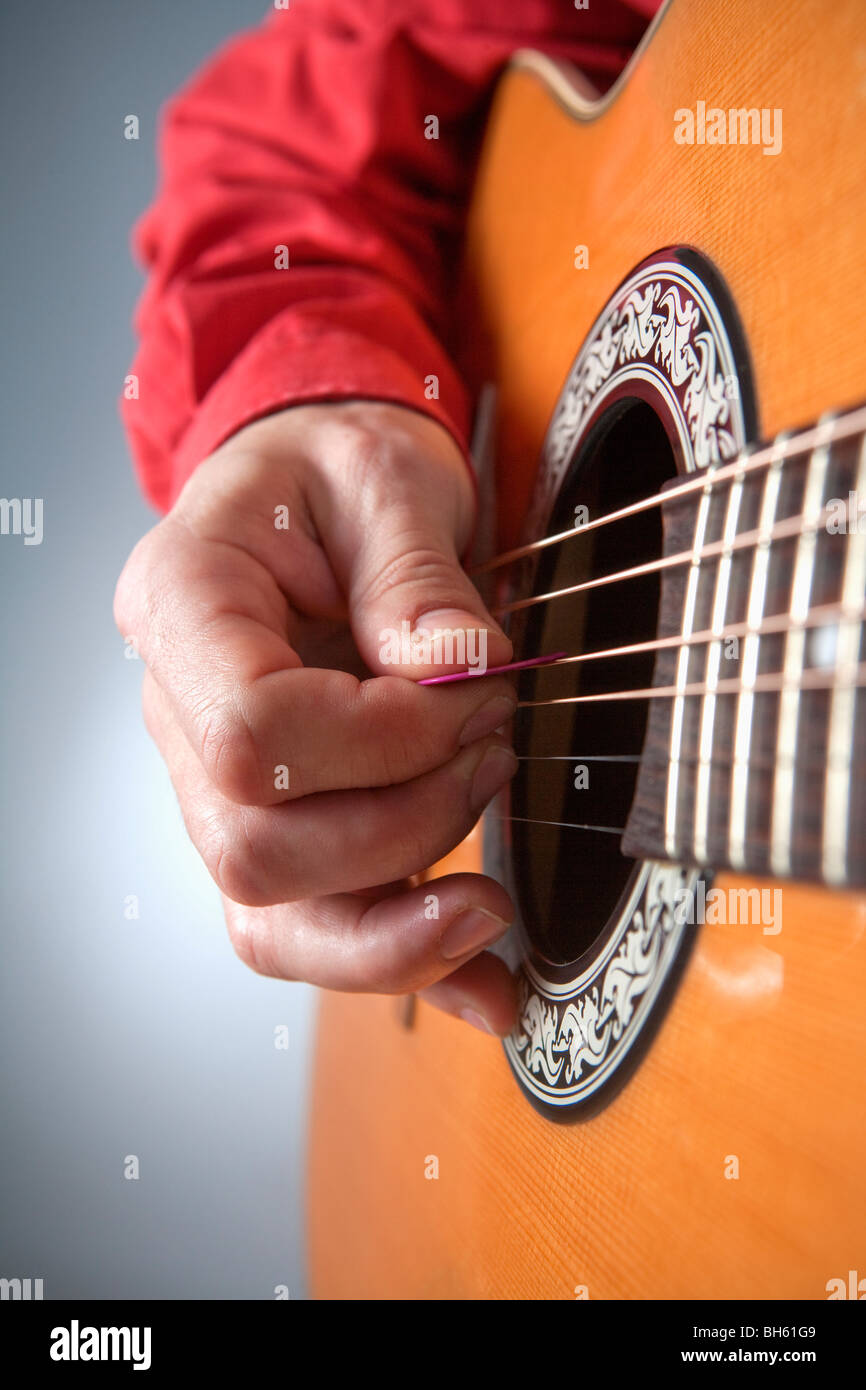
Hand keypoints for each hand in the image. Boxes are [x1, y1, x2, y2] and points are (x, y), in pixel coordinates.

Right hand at [114, 401, 518, 1033]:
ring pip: (272, 920)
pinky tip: (479, 979)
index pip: (249, 733)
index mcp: (184, 607)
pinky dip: (400, 960)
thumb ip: (417, 577)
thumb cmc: (332, 469)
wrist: (314, 489)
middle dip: (402, 826)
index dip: (379, 740)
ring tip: (491, 899)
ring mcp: (218, 783)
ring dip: (398, 925)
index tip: (472, 698)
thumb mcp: (385, 478)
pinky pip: (312, 926)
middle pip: (254, 850)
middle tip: (492, 750)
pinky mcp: (275, 820)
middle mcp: (181, 712)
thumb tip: (463, 674)